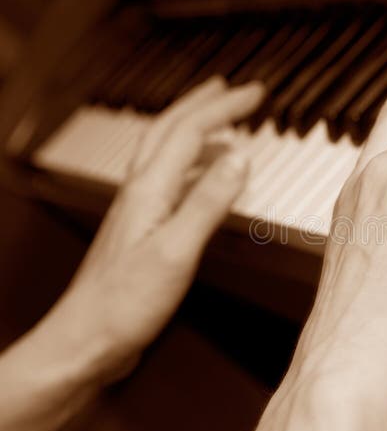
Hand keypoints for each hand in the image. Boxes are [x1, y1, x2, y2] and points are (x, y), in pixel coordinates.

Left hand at [55, 77, 263, 376]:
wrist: (86, 340)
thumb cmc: (124, 303)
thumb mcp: (175, 251)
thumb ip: (208, 202)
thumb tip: (240, 158)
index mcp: (149, 190)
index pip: (190, 132)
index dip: (224, 108)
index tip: (256, 94)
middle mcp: (140, 192)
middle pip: (170, 130)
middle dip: (204, 104)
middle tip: (232, 90)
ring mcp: (138, 210)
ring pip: (166, 152)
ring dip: (195, 129)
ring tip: (221, 123)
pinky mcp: (142, 230)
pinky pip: (169, 180)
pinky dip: (192, 165)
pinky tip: (203, 179)